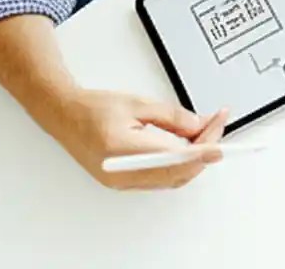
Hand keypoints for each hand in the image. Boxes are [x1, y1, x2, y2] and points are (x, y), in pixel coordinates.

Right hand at [47, 88, 226, 189]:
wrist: (65, 116)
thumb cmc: (94, 108)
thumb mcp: (137, 103)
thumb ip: (170, 116)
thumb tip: (198, 126)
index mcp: (122, 148)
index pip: (172, 157)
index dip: (201, 151)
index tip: (220, 141)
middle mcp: (122, 172)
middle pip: (177, 170)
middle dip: (202, 148)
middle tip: (216, 123)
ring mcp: (123, 181)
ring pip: (172, 177)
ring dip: (193, 157)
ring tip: (206, 131)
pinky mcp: (125, 181)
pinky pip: (161, 178)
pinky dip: (179, 164)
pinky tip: (188, 145)